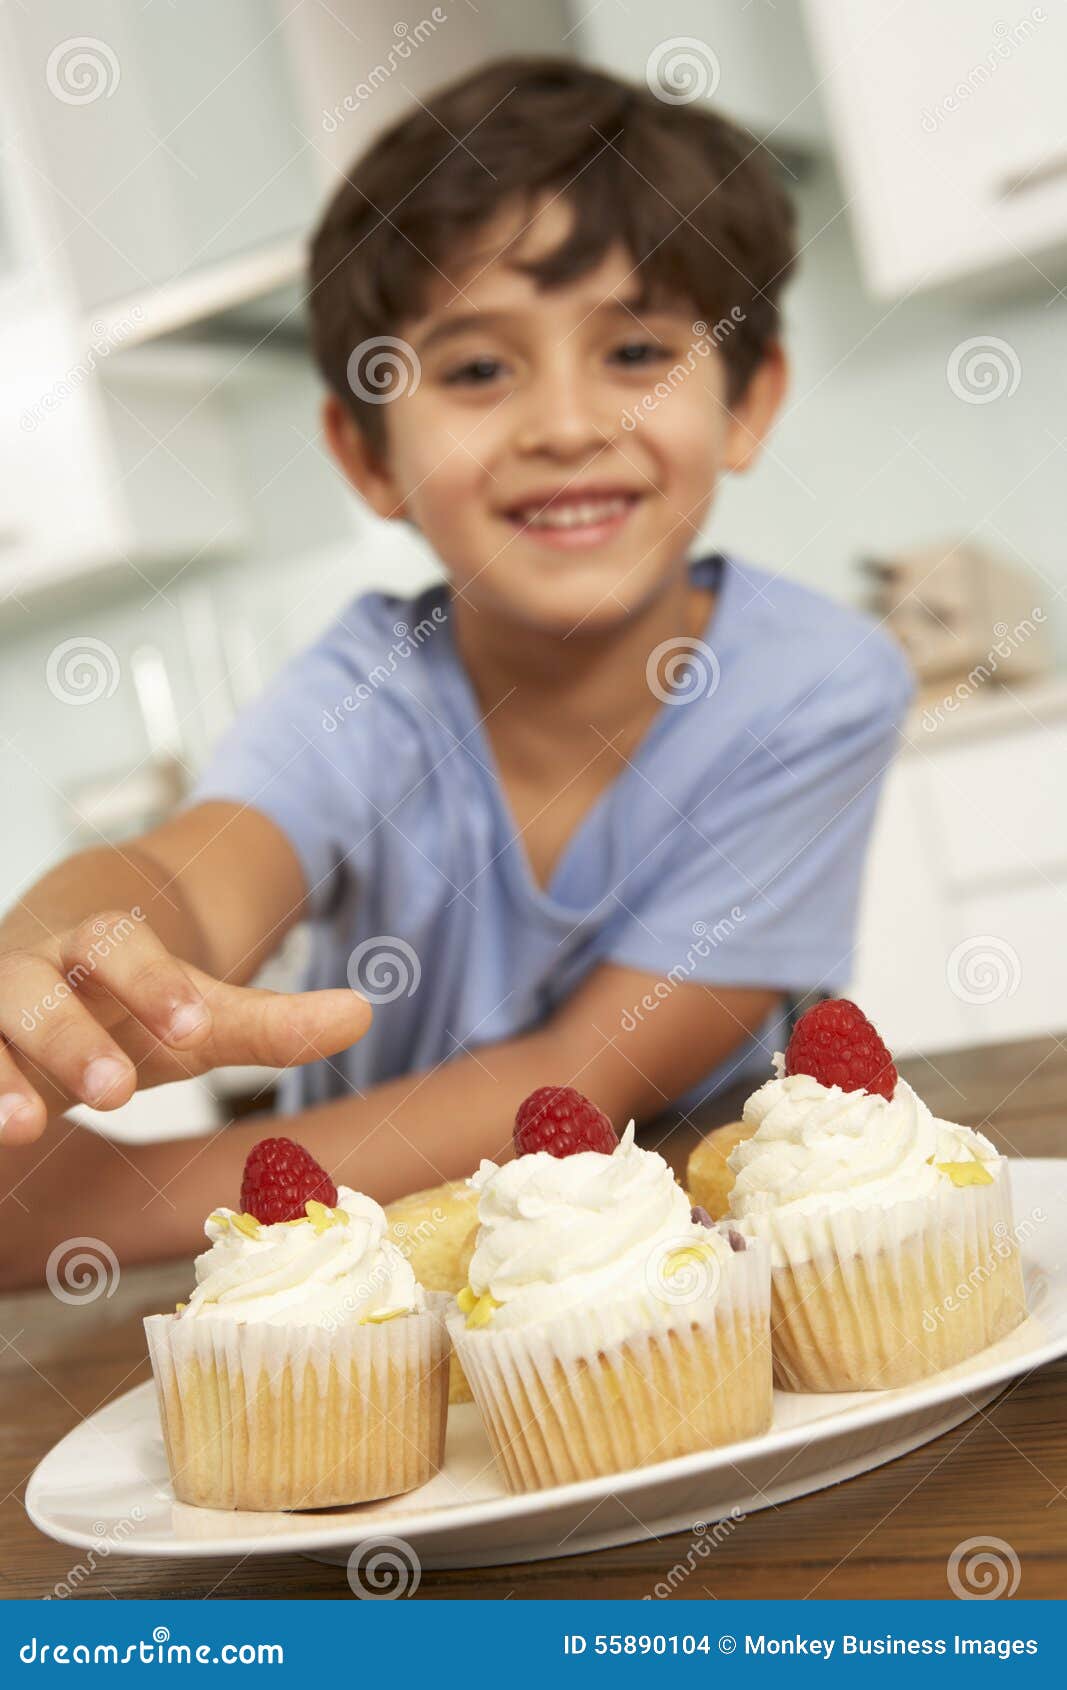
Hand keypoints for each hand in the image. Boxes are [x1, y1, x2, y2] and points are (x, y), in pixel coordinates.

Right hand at [0, 909, 370, 1146]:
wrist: (42, 981)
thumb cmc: (124, 1011)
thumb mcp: (195, 1019)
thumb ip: (272, 1023)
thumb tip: (364, 1011)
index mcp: (99, 949)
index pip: (120, 945)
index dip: (153, 981)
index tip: (191, 1023)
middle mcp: (29, 971)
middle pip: (34, 989)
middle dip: (70, 1038)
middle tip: (116, 1092)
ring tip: (21, 1130)